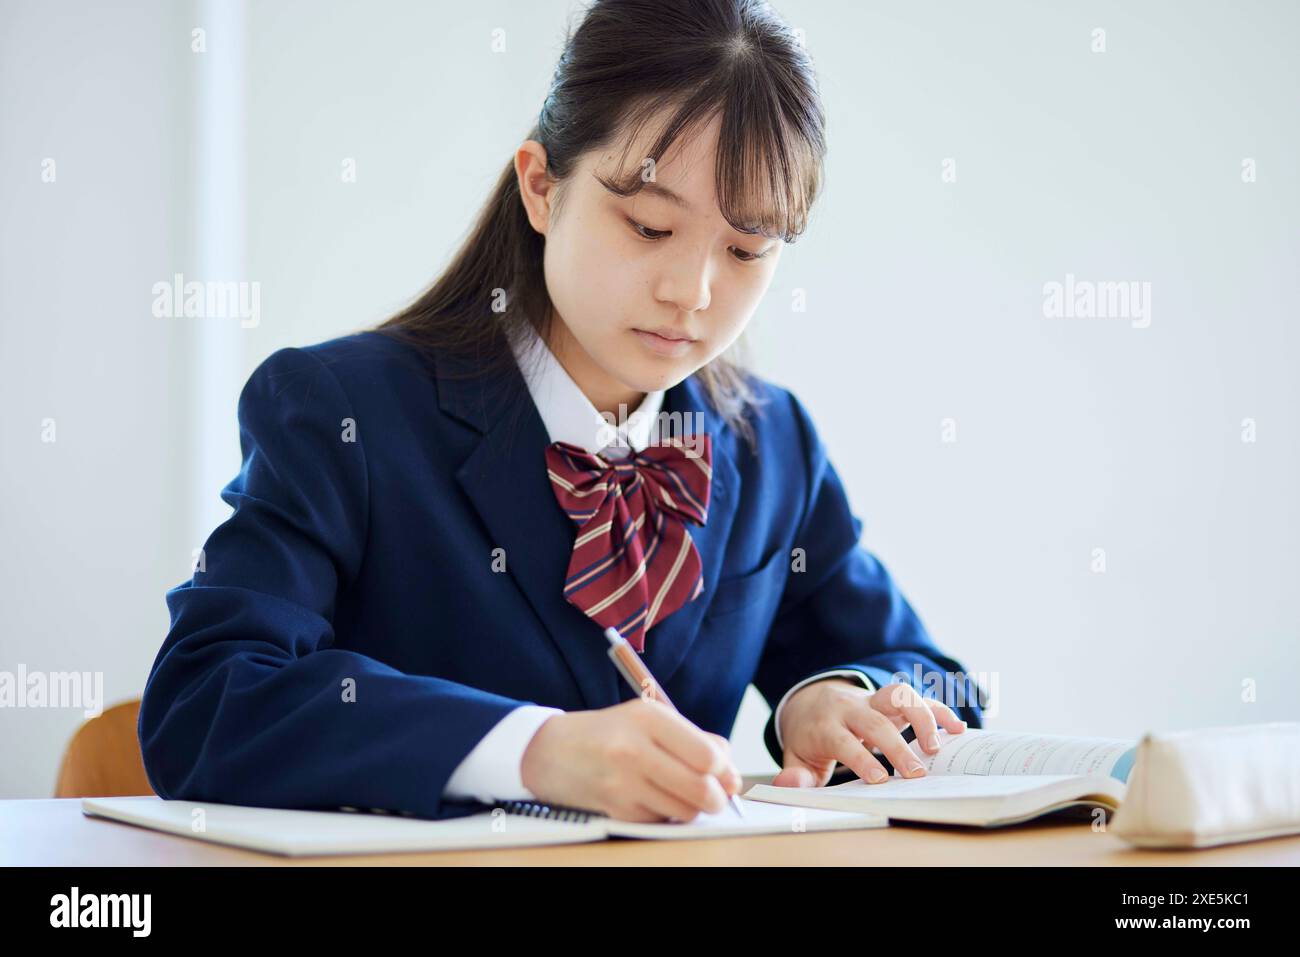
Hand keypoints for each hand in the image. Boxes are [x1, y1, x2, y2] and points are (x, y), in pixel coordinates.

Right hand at [519, 698, 742, 821]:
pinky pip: (660, 820)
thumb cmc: (609, 733)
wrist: (550, 751)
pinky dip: (665, 814)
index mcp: (648, 718)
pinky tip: (653, 798)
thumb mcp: (648, 719)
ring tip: (682, 794)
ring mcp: (622, 782)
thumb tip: (731, 771)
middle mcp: (633, 749)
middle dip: (717, 798)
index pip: (706, 755)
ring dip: (692, 808)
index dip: (725, 771)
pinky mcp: (614, 809)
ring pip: (684, 810)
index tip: (726, 775)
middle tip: (717, 796)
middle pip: (700, 788)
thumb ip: (693, 738)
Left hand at [771, 679, 967, 787]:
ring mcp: (872, 700)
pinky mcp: (890, 700)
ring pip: (899, 695)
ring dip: (921, 718)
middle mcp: (851, 708)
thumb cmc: (809, 737)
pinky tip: (956, 728)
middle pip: (876, 720)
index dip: (861, 759)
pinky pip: (917, 697)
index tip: (880, 779)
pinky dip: (938, 710)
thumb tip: (789, 784)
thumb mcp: (796, 757)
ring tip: (936, 747)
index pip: (844, 740)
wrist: (811, 701)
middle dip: (897, 746)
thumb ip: (795, 774)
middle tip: (916, 774)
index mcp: (826, 725)